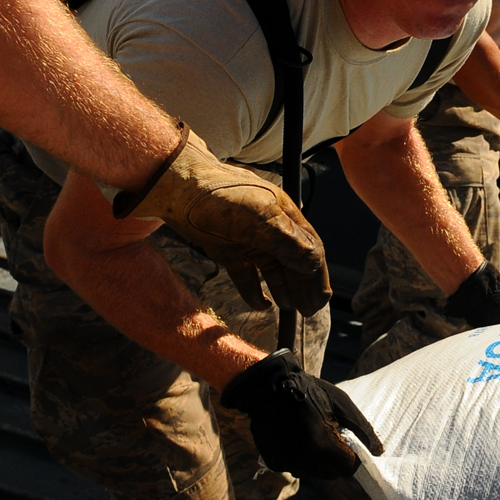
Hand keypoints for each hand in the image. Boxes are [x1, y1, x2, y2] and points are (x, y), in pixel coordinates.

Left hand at [113, 129, 329, 315]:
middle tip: (307, 312)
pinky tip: (261, 304)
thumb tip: (314, 264)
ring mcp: (247, 239)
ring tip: (288, 309)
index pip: (310, 249)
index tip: (320, 301)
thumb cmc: (222, 197)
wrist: (178, 188)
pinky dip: (254, 290)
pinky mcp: (226, 249)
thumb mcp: (262, 220)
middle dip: (302, 286)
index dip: (317, 276)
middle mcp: (269, 227)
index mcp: (284, 216)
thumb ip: (290, 244)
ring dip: (283, 289)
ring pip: (272, 269)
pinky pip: (245, 274)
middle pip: (293, 261)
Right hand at [221, 350, 382, 482]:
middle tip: (332, 438)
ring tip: (314, 436)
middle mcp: (303, 459)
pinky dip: (301, 458)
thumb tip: (378, 452)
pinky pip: (296, 467)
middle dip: (336, 461)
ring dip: (319, 461)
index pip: (348, 469)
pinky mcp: (275, 462)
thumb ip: (362, 429)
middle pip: (332, 475)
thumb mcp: (341, 403)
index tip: (350, 447)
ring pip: (314, 473)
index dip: (353, 459)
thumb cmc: (308, 390)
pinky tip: (297, 438)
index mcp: (321, 445)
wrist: (267, 387)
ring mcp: (287, 463)